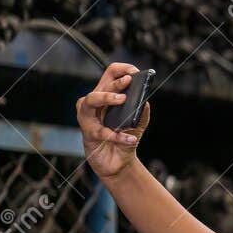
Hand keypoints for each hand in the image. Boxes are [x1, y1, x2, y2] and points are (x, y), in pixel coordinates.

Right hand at [77, 62, 150, 179]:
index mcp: (106, 96)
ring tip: (122, 99)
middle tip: (129, 82)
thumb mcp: (137, 123)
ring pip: (91, 100)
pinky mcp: (89, 134)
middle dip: (116, 83)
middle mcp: (93, 104)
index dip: (122, 69)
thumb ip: (142, 111)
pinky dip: (119, 135)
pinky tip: (131, 138)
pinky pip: (103, 132)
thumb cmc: (124, 138)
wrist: (119, 163)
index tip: (135, 72)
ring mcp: (88, 118)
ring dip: (107, 97)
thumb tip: (144, 100)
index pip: (110, 74)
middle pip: (101, 85)